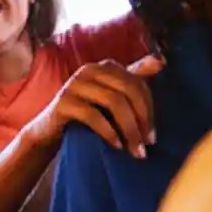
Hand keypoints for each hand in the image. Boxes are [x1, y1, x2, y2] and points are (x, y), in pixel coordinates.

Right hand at [24, 55, 163, 158]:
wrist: (50, 132)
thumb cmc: (86, 114)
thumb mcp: (111, 96)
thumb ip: (133, 78)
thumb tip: (161, 62)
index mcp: (104, 66)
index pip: (136, 82)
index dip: (149, 109)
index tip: (152, 135)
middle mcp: (89, 70)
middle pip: (127, 90)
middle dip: (141, 119)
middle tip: (146, 144)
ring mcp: (74, 84)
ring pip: (113, 102)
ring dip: (128, 129)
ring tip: (134, 150)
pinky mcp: (63, 102)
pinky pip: (93, 115)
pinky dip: (109, 132)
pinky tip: (116, 146)